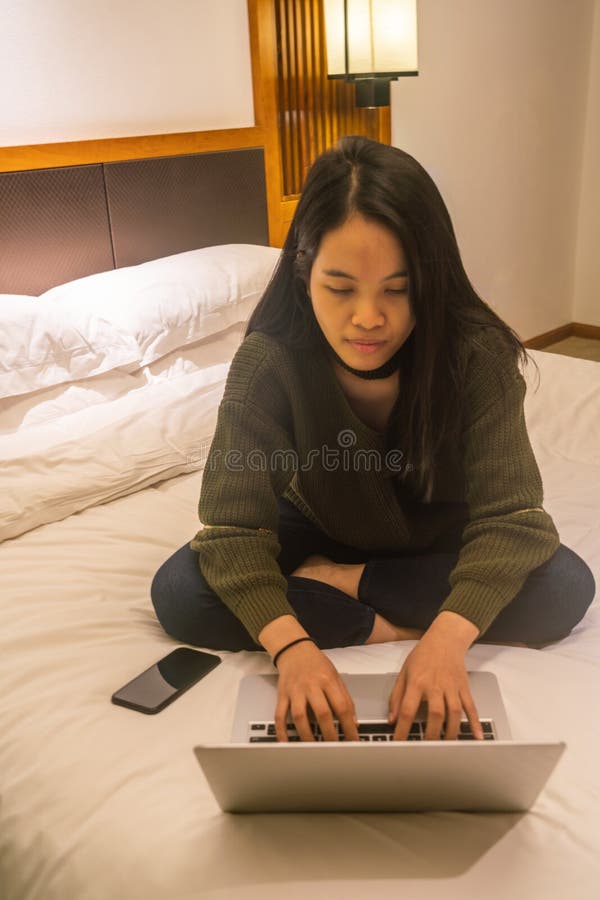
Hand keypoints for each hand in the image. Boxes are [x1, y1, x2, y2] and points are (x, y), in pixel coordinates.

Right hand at [274, 641, 359, 741]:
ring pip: (299, 716)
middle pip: (321, 713)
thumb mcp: (336, 676)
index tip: (352, 740)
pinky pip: (279, 715)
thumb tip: (352, 722)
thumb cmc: (317, 664)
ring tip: (313, 748)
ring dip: (307, 735)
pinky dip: (282, 731)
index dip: (348, 726)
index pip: (342, 707)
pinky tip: (286, 742)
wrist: (295, 650)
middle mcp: (311, 685)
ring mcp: (295, 690)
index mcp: (328, 680)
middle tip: (334, 748)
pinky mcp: (282, 694)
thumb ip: (345, 698)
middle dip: (329, 734)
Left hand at [388, 621, 483, 740]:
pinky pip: (471, 707)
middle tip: (427, 749)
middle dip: (431, 734)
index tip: (399, 743)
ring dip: (450, 732)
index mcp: (417, 682)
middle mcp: (435, 685)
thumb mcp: (404, 672)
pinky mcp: (464, 687)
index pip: (408, 709)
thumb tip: (392, 718)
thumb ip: (397, 696)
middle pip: (435, 714)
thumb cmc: (423, 655)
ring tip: (446, 745)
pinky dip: (475, 722)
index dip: (403, 729)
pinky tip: (476, 735)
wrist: (445, 639)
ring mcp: (452, 686)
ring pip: (454, 713)